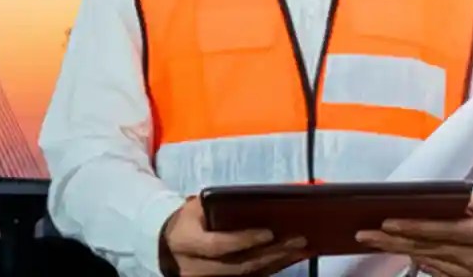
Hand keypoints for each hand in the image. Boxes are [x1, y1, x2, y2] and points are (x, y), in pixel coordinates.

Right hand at [159, 196, 310, 274]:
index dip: (244, 240)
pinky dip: (272, 269)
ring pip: (249, 275)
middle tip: (298, 240)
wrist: (170, 247)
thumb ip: (215, 207)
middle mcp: (197, 267)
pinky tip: (289, 258)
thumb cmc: (187, 221)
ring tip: (302, 249)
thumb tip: (254, 202)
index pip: (218, 246)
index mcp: (187, 242)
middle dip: (272, 254)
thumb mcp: (194, 208)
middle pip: (240, 265)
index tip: (270, 233)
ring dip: (278, 263)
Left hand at [355, 186, 472, 276]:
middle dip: (392, 240)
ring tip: (371, 241)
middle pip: (428, 248)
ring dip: (396, 249)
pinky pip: (436, 270)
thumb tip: (438, 202)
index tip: (386, 222)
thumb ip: (470, 200)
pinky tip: (394, 249)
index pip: (442, 231)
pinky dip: (414, 259)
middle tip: (362, 234)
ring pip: (427, 260)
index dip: (413, 227)